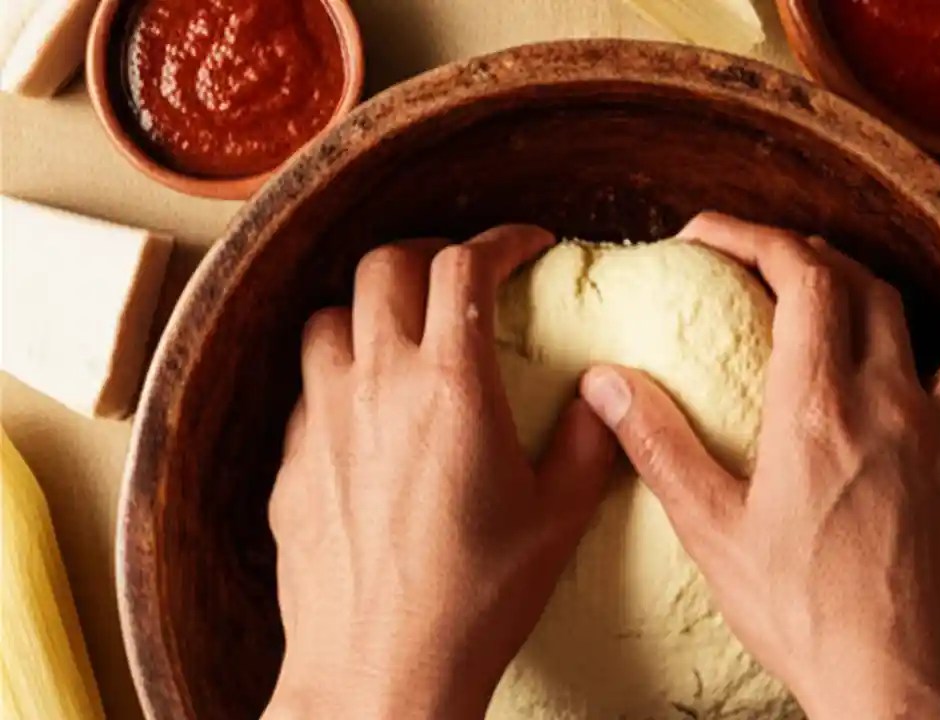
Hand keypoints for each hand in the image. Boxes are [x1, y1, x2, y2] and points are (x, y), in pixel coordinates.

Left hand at [262, 227, 615, 719]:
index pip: (465, 266)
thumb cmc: (478, 599)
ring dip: (370, 309)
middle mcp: (378, 384)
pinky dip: (339, 374)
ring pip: (327, 317)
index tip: (527, 245)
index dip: (501, 239)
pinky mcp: (290, 461)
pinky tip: (367, 413)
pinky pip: (307, 387)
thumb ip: (586, 441)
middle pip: (384, 265)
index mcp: (451, 386)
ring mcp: (323, 420)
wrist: (382, 670)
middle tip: (463, 279)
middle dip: (430, 255)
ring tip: (402, 334)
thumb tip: (602, 396)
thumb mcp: (559, 517)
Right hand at [579, 213, 939, 719]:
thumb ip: (660, 445)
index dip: (752, 235)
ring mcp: (933, 429)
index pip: (800, 274)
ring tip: (822, 299)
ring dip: (859, 291)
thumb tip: (609, 381)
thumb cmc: (806, 615)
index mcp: (816, 406)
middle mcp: (885, 399)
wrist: (902, 681)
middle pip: (855, 279)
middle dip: (801, 251)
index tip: (708, 233)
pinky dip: (928, 359)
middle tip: (757, 259)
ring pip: (905, 320)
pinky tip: (912, 378)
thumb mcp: (713, 533)